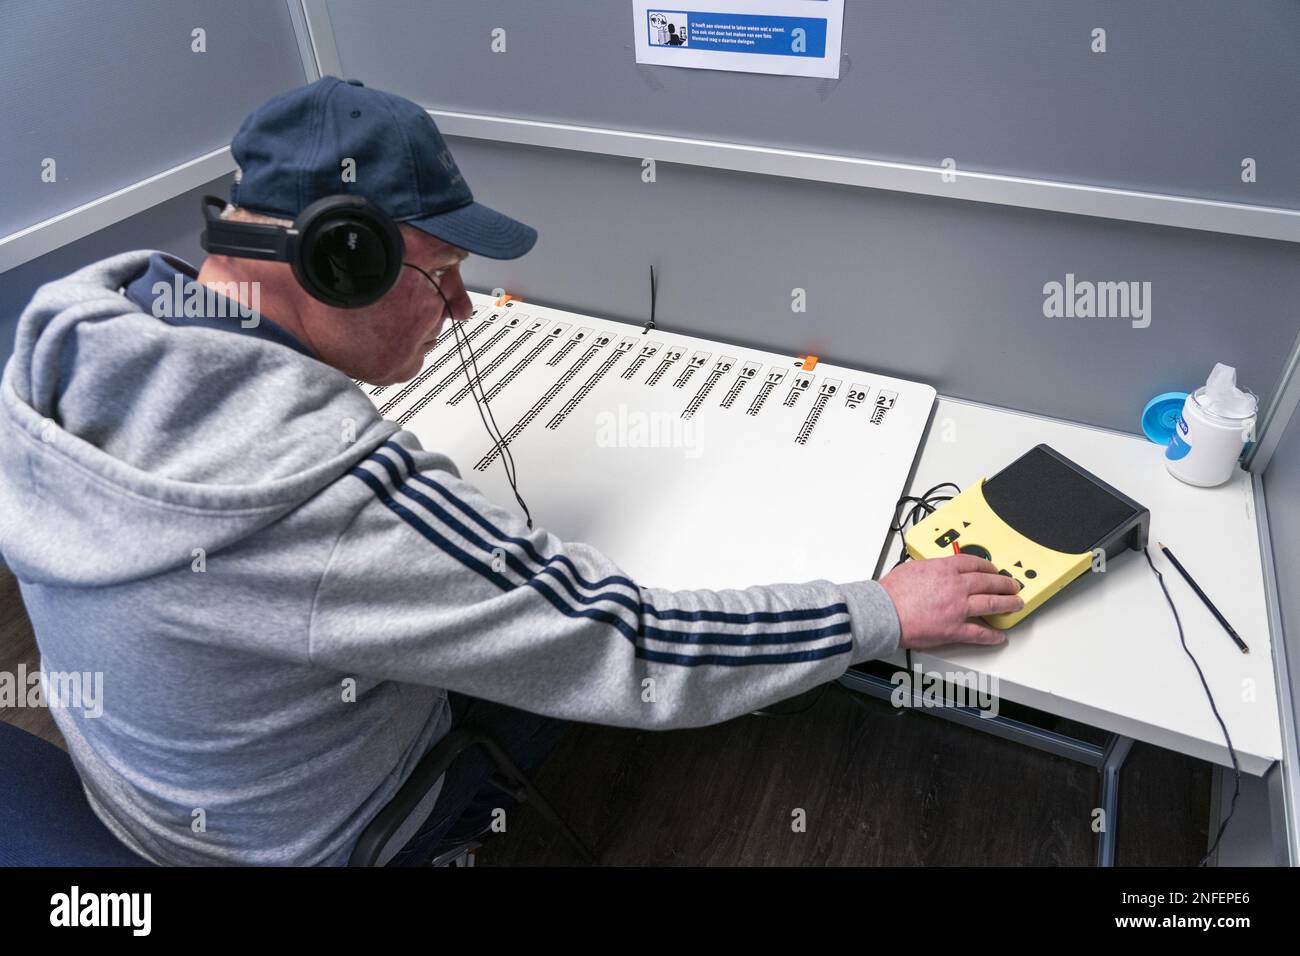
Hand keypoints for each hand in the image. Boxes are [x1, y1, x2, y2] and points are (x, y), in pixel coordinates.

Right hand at [879, 554, 1023, 649]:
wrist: (883, 612)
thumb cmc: (891, 593)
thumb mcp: (912, 568)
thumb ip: (929, 569)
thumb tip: (933, 572)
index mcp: (945, 568)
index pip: (974, 563)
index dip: (988, 566)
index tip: (993, 569)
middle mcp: (956, 586)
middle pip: (989, 582)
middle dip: (1004, 583)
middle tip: (1012, 585)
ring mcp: (958, 608)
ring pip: (992, 604)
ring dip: (1007, 604)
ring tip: (1016, 604)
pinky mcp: (955, 629)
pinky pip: (979, 633)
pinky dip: (991, 635)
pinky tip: (998, 636)